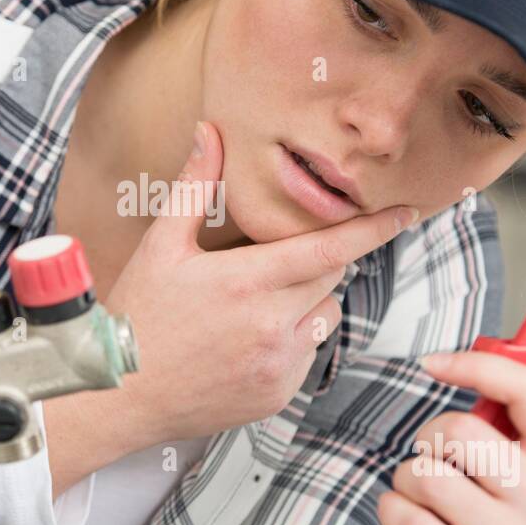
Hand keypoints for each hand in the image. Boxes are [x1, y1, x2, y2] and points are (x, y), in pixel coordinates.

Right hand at [105, 120, 416, 445]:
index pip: (330, 249)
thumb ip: (195, 186)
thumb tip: (210, 131)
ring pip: (326, 315)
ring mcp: (278, 365)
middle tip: (273, 262)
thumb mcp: (161, 245)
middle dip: (317, 260)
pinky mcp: (279, 393)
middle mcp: (271, 326)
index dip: (373, 228)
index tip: (405, 212)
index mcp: (246, 282)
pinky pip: (310, 353)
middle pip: (331, 277)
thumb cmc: (139, 314)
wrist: (120, 393)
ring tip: (254, 304)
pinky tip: (249, 339)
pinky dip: (295, 339)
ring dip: (308, 301)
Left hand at [377, 350, 525, 524]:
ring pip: (426, 474)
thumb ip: (500, 425)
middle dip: (428, 441)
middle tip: (436, 465)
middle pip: (460, 429)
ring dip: (408, 485)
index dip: (476, 365)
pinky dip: (395, 517)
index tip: (436, 363)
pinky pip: (408, 517)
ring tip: (427, 505)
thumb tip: (464, 361)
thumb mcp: (512, 476)